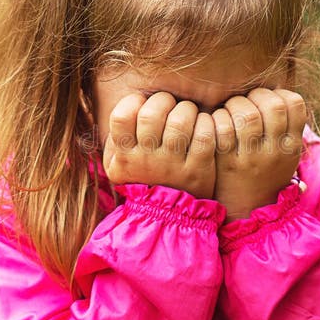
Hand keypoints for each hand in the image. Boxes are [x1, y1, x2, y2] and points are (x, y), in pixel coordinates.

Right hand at [102, 92, 216, 199]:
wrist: (168, 218)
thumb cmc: (144, 180)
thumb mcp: (119, 167)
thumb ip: (113, 141)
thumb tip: (121, 111)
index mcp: (124, 157)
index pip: (121, 116)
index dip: (134, 102)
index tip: (144, 104)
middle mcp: (146, 161)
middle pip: (151, 114)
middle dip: (163, 101)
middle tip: (170, 106)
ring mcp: (173, 167)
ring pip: (180, 121)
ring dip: (187, 110)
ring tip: (188, 114)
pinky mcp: (198, 171)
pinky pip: (204, 135)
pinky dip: (206, 123)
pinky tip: (203, 125)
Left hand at [212, 88, 305, 222]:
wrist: (248, 213)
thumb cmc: (264, 175)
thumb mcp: (285, 155)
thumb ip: (284, 127)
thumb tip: (275, 91)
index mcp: (291, 146)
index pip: (295, 103)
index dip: (278, 93)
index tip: (267, 99)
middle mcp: (274, 152)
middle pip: (272, 105)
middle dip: (256, 95)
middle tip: (246, 102)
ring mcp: (250, 158)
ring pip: (245, 114)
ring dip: (235, 104)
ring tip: (230, 111)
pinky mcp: (226, 164)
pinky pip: (222, 129)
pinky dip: (217, 119)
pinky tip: (217, 123)